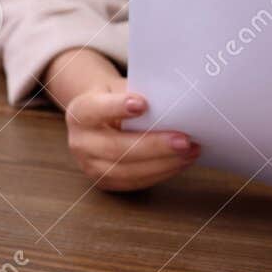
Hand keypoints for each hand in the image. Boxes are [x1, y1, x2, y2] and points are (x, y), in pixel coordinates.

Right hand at [44, 47, 199, 190]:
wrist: (96, 121)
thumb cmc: (114, 100)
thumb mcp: (119, 89)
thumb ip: (137, 94)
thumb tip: (173, 102)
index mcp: (81, 112)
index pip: (96, 110)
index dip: (118, 107)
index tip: (143, 103)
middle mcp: (80, 142)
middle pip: (116, 148)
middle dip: (154, 145)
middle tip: (184, 140)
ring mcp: (90, 166)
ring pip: (128, 170)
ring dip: (164, 163)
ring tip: (190, 151)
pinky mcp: (105, 182)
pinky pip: (136, 182)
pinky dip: (162, 173)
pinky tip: (180, 162)